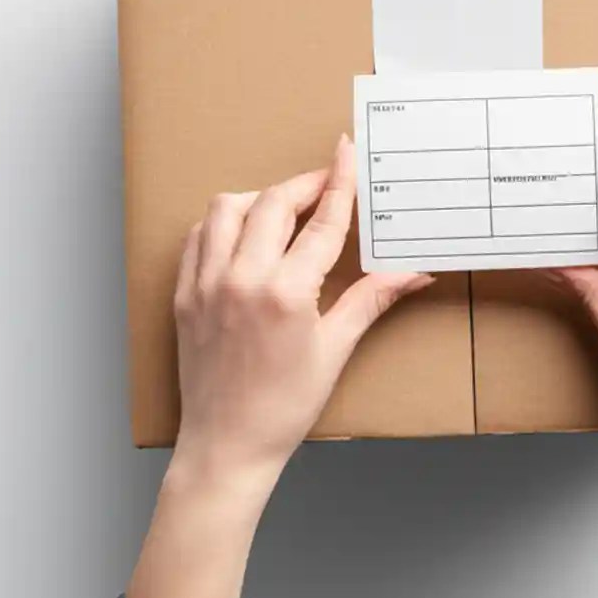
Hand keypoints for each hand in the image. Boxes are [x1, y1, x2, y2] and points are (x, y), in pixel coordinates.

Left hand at [171, 135, 433, 474]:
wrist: (227, 446)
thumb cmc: (284, 407)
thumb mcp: (335, 350)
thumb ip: (371, 300)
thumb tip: (414, 273)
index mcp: (286, 293)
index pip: (320, 221)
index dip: (337, 181)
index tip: (345, 151)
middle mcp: (242, 279)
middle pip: (274, 203)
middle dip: (303, 184)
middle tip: (324, 182)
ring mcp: (206, 285)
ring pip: (227, 209)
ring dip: (258, 198)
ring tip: (282, 208)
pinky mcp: (183, 296)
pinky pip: (197, 238)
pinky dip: (220, 224)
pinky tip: (240, 233)